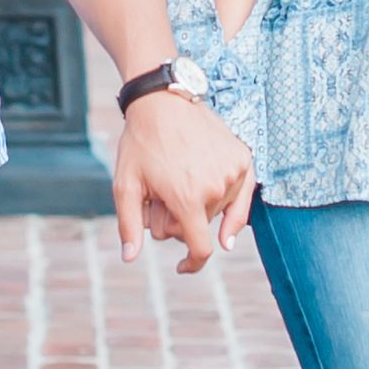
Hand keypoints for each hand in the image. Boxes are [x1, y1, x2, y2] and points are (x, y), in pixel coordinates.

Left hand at [114, 90, 253, 275]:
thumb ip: (129, 224)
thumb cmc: (141, 143)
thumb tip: (130, 258)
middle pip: (202, 226)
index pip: (201, 248)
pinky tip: (225, 208)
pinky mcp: (243, 158)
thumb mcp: (125, 184)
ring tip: (179, 178)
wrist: (163, 100)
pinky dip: (229, 201)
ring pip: (218, 210)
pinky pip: (240, 194)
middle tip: (160, 195)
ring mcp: (233, 172)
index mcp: (187, 198)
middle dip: (180, 219)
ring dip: (201, 205)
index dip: (192, 264)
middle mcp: (215, 188)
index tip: (183, 267)